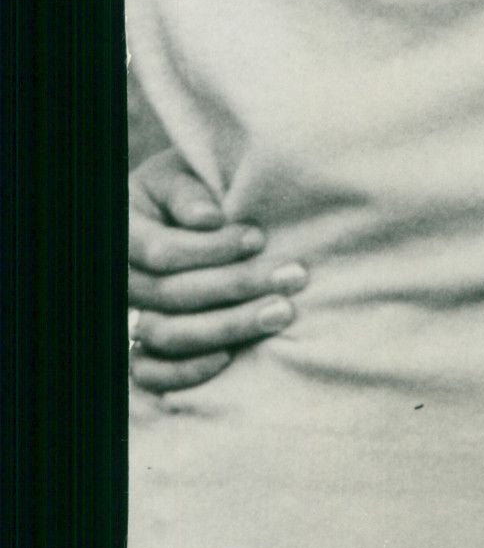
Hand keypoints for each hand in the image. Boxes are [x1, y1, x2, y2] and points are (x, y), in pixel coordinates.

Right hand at [129, 149, 307, 392]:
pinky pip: (149, 373)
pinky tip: (228, 357)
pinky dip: (185, 372)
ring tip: (281, 312)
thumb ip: (189, 192)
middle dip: (237, 286)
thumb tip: (209, 219)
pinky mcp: (145, 345)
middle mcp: (126, 279)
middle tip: (293, 276)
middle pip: (172, 295)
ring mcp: (132, 314)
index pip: (162, 252)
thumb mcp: (182, 173)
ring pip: (168, 335)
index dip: (212, 249)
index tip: (259, 237)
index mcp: (128, 233)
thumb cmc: (189, 184)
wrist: (185, 207)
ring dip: (228, 327)